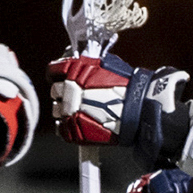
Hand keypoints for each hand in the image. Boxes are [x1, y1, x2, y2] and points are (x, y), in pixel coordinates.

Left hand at [47, 53, 186, 156]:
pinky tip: (78, 123)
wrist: (138, 111)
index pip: (54, 70)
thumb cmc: (127, 87)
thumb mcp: (108, 65)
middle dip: (63, 92)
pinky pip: (61, 128)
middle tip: (74, 95)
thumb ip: (91, 64)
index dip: (57, 73)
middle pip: (55, 91)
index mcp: (74, 72)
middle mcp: (68, 91)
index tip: (58, 76)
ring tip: (80, 110)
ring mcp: (69, 112)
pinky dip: (67, 126)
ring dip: (65, 109)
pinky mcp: (73, 130)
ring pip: (56, 110)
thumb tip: (85, 61)